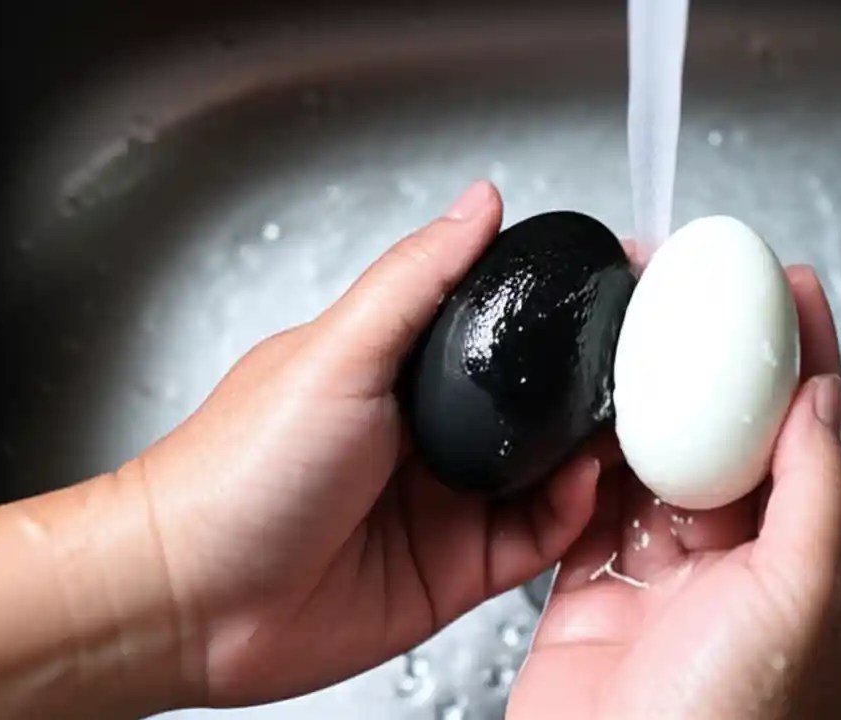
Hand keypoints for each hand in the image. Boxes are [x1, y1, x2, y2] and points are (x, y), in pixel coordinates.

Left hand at [135, 181, 603, 706]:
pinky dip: (571, 514)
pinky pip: (537, 538)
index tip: (616, 288)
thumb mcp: (336, 352)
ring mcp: (446, 503)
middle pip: (533, 404)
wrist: (194, 601)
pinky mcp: (458, 570)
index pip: (498, 330)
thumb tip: (477, 202)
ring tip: (624, 424)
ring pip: (548, 472)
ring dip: (592, 451)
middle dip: (590, 386)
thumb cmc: (235, 472)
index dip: (558, 312)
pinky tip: (581, 485)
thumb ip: (416, 280)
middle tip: (646, 366)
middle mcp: (427, 434)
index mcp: (397, 369)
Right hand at [509, 267, 840, 718]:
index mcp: (801, 566)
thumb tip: (820, 398)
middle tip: (694, 292)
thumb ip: (814, 493)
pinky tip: (577, 420)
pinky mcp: (588, 597)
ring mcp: (659, 582)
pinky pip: (584, 512)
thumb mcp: (800, 600)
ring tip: (631, 334)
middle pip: (726, 438)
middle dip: (713, 361)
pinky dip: (578, 464)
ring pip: (652, 466)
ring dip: (643, 402)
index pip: (810, 436)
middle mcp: (734, 568)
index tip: (793, 286)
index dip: (805, 354)